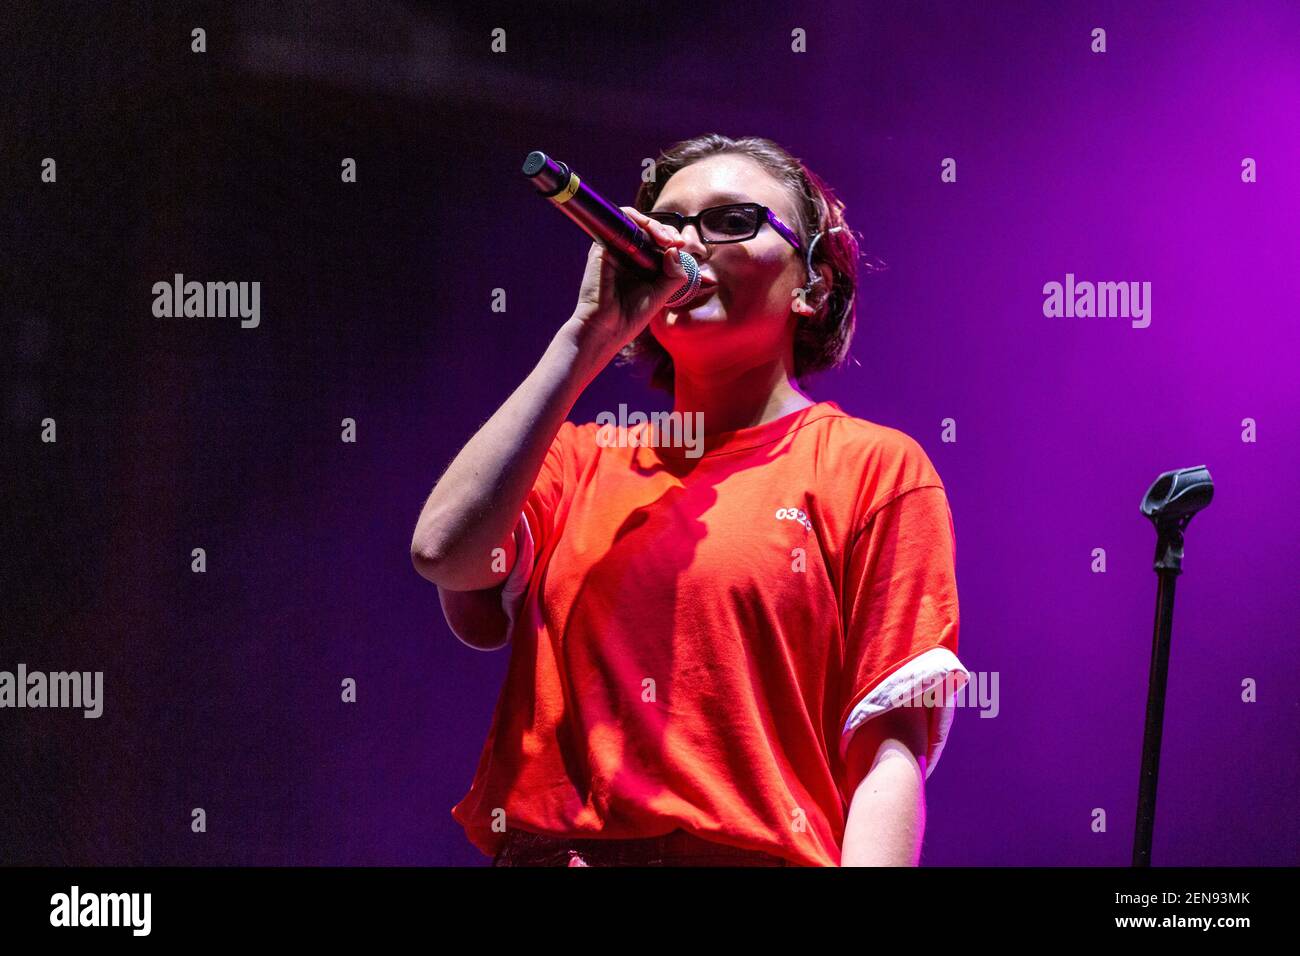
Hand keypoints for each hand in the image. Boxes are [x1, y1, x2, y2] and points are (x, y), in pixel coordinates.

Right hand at [568, 205, 691, 353]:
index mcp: (640, 265)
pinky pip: (619, 220)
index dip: (671, 239)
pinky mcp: (602, 247)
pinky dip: (637, 220)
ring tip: (666, 240)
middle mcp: (626, 254)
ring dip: (655, 225)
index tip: (683, 247)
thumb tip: (675, 248)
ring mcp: (614, 249)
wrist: (606, 329)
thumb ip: (675, 274)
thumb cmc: (630, 317)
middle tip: (677, 243)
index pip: (657, 241)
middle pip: (647, 228)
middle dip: (666, 231)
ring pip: (635, 221)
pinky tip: (652, 236)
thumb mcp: (662, 295)